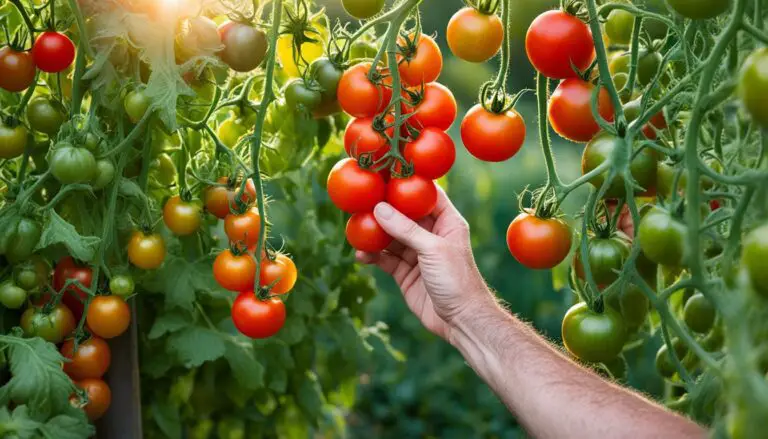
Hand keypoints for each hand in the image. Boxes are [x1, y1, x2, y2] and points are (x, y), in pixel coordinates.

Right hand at [356, 187, 492, 339]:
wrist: (461, 320)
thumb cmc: (457, 279)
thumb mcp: (433, 249)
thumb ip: (406, 229)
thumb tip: (379, 208)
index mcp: (446, 221)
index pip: (425, 195)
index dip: (406, 184)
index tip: (384, 174)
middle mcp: (431, 234)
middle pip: (402, 215)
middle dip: (382, 209)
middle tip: (360, 202)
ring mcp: (417, 254)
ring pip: (390, 237)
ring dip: (373, 234)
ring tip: (354, 229)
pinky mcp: (405, 273)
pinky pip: (385, 259)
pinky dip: (372, 256)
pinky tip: (360, 254)